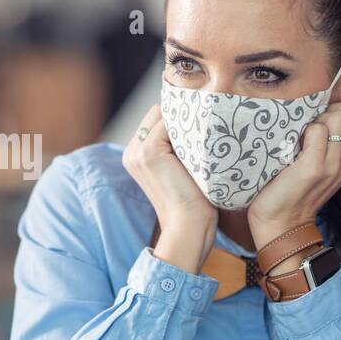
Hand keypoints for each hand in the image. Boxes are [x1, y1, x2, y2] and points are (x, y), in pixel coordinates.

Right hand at [123, 104, 217, 271]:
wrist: (188, 226)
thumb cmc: (193, 202)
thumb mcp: (183, 168)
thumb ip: (179, 146)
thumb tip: (198, 121)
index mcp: (135, 155)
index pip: (156, 119)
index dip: (179, 118)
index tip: (204, 121)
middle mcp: (131, 151)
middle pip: (158, 113)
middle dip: (182, 115)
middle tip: (209, 122)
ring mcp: (137, 151)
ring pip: (164, 114)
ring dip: (186, 119)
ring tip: (208, 130)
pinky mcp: (148, 152)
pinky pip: (169, 122)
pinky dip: (188, 127)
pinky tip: (204, 139)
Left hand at [247, 98, 340, 250]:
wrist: (281, 222)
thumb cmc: (294, 186)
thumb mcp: (321, 161)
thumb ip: (330, 136)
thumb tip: (324, 103)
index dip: (335, 107)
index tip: (317, 121)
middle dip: (327, 111)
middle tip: (308, 131)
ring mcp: (334, 164)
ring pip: (336, 116)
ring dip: (315, 121)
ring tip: (300, 141)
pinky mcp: (314, 168)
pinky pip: (316, 130)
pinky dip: (302, 133)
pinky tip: (292, 149)